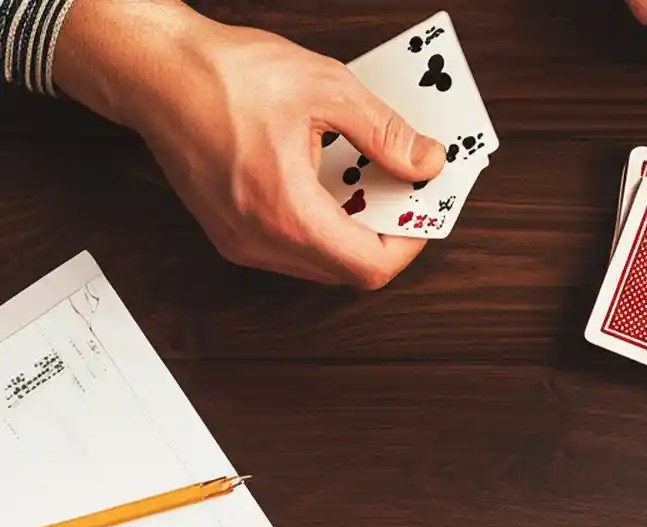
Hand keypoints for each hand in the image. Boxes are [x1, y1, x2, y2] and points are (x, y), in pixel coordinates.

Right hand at [53, 0, 444, 288]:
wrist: (153, 69)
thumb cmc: (223, 75)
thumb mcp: (326, 90)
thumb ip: (386, 134)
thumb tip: (426, 162)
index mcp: (287, 214)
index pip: (371, 267)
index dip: (410, 244)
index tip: (424, 211)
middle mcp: (260, 242)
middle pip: (348, 271)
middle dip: (385, 234)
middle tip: (403, 191)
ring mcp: (240, 243)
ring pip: (321, 263)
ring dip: (354, 230)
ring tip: (368, 179)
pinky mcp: (230, 232)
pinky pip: (293, 247)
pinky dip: (323, 223)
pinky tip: (331, 181)